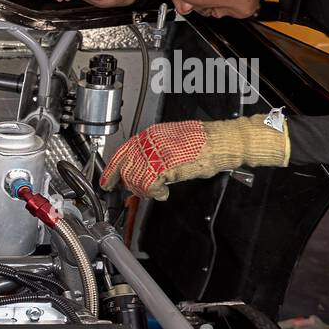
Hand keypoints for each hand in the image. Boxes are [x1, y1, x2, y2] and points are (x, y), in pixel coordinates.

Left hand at [101, 115, 289, 200]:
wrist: (221, 142)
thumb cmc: (202, 143)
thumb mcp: (171, 142)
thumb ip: (152, 152)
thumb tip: (139, 166)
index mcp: (149, 135)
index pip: (122, 153)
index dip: (112, 171)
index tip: (107, 182)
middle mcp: (149, 143)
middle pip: (125, 168)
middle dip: (128, 184)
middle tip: (134, 192)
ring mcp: (156, 154)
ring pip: (136, 178)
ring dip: (143, 190)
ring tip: (154, 191)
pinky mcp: (165, 166)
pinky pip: (149, 185)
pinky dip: (155, 193)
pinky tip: (163, 193)